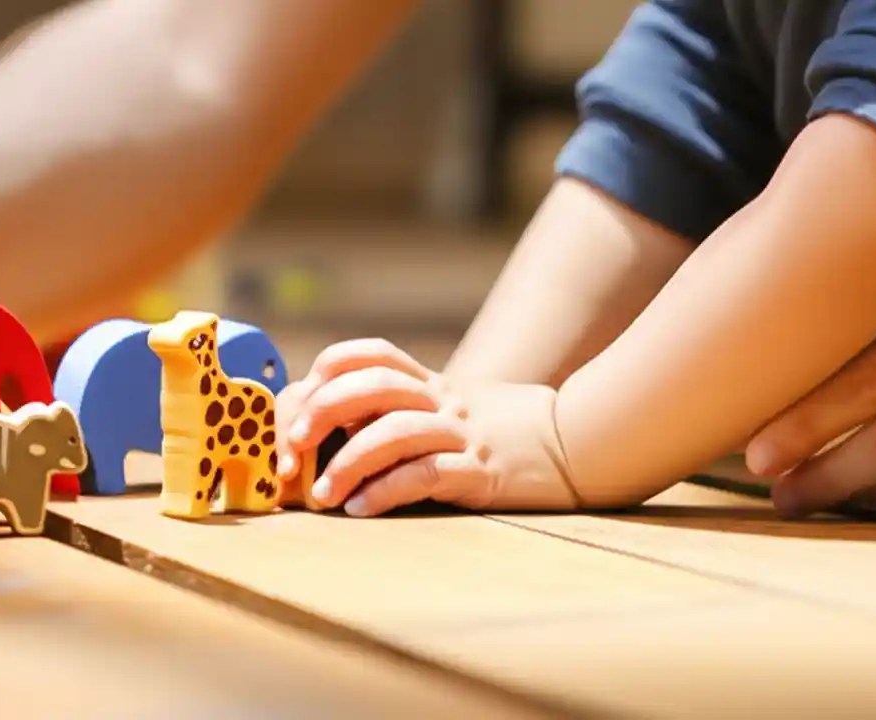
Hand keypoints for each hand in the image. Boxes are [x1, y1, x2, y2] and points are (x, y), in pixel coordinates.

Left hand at [274, 339, 578, 516]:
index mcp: (434, 383)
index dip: (328, 371)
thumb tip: (342, 431)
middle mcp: (444, 401)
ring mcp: (463, 434)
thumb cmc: (509, 433)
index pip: (372, 354)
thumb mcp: (458, 409)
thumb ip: (412, 412)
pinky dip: (386, 490)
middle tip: (295, 447)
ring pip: (395, 431)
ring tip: (324, 496)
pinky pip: (426, 475)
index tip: (300, 404)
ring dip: (348, 462)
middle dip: (323, 410)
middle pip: (373, 385)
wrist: (581, 443)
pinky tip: (362, 508)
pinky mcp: (481, 471)